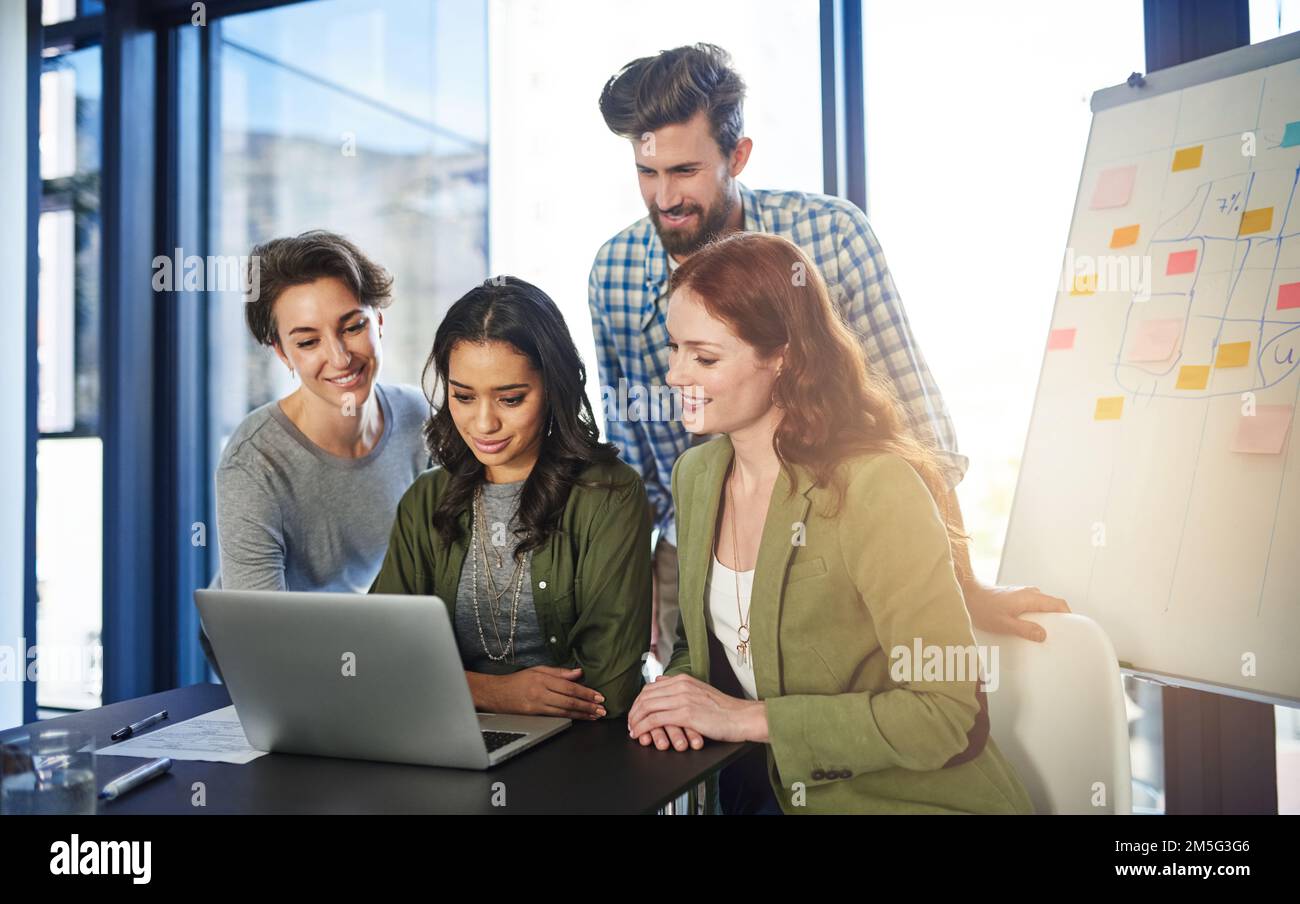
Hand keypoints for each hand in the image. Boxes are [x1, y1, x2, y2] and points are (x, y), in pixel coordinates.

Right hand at [475, 667, 605, 719]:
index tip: (599, 696)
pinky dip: (570, 718)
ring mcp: (537, 705)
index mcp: (542, 679)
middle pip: (569, 700)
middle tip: (602, 709)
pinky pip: (556, 717)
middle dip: (588, 706)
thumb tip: (579, 672)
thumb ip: (559, 672)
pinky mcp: (534, 715)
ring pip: (564, 711)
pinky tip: (580, 718)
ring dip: (582, 714)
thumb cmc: (517, 681)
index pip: (569, 687)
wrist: (496, 694)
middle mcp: (540, 692)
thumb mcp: (538, 669)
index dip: (586, 692)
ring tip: (595, 715)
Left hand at [627, 674, 765, 746]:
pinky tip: (640, 734)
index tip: (635, 713)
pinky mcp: (686, 714)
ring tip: (633, 731)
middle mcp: (681, 686)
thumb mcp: (699, 690)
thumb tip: (659, 680)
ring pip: (647, 707)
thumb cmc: (723, 709)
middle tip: (630, 724)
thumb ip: (679, 686)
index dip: (638, 701)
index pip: (650, 687)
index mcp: (683, 679)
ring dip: (635, 721)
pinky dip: (643, 728)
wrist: (742, 717)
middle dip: (634, 711)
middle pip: (645, 696)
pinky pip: (655, 720)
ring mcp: (683, 699)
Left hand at [964, 582, 1069, 641]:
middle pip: (1052, 605)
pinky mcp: (1016, 596)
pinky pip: (1032, 606)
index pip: (1058, 604)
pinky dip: (1035, 616)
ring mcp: (1023, 593)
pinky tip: (1027, 628)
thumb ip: (1025, 629)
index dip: (1068, 616)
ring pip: (1042, 606)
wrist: (968, 594)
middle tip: (1056, 636)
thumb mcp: (1005, 623)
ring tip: (1041, 635)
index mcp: (1031, 597)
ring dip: (1044, 619)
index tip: (1071, 629)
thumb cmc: (983, 607)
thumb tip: (1043, 635)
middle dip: (1057, 620)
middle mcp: (1030, 592)